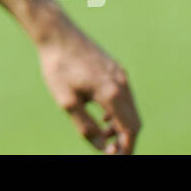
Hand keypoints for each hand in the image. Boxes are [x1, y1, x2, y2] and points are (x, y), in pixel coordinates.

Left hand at [37, 24, 139, 153]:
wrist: (56, 33)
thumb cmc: (58, 66)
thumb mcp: (67, 102)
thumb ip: (85, 127)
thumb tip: (101, 148)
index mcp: (111, 93)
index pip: (130, 130)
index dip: (126, 148)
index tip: (116, 157)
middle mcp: (122, 83)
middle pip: (134, 121)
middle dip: (126, 140)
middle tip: (111, 151)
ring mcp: (120, 74)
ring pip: (130, 109)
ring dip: (121, 126)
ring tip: (104, 136)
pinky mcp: (115, 68)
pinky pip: (124, 96)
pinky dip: (118, 111)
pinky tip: (102, 116)